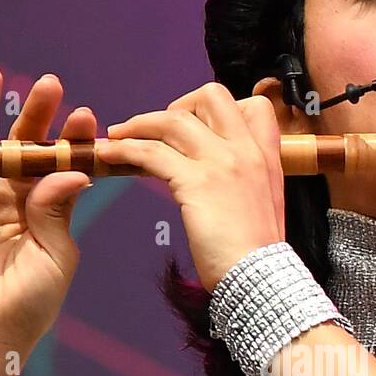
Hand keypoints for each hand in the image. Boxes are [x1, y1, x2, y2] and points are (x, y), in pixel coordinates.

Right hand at [0, 65, 95, 357]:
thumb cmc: (31, 302)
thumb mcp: (56, 256)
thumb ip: (56, 211)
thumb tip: (68, 170)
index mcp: (46, 206)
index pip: (60, 162)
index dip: (72, 139)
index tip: (86, 118)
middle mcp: (11, 195)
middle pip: (22, 144)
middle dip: (35, 114)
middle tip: (49, 84)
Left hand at [100, 82, 284, 291]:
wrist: (261, 278)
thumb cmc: (257, 253)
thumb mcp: (265, 204)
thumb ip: (245, 180)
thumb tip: (216, 175)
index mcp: (265, 155)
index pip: (252, 105)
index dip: (219, 110)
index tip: (195, 125)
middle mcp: (246, 150)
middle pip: (210, 97)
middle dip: (177, 106)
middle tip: (155, 130)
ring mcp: (222, 163)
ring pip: (174, 121)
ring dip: (139, 125)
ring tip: (117, 138)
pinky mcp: (197, 183)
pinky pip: (153, 153)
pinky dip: (125, 150)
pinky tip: (110, 156)